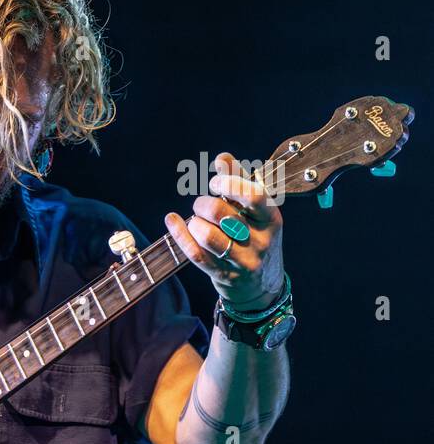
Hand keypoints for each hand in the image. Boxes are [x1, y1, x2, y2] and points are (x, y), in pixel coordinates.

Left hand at [164, 152, 285, 310]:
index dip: (228, 183)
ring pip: (208, 236)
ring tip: (195, 220)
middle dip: (203, 203)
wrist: (261, 285)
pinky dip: (179, 235)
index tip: (215, 182)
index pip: (252, 196)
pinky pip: (195, 254)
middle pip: (222, 214)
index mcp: (271, 219)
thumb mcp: (257, 212)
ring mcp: (241, 260)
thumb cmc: (255, 238)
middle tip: (201, 204)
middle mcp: (259, 240)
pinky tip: (172, 221)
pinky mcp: (222, 275)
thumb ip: (240, 182)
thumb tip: (222, 158)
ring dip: (194, 223)